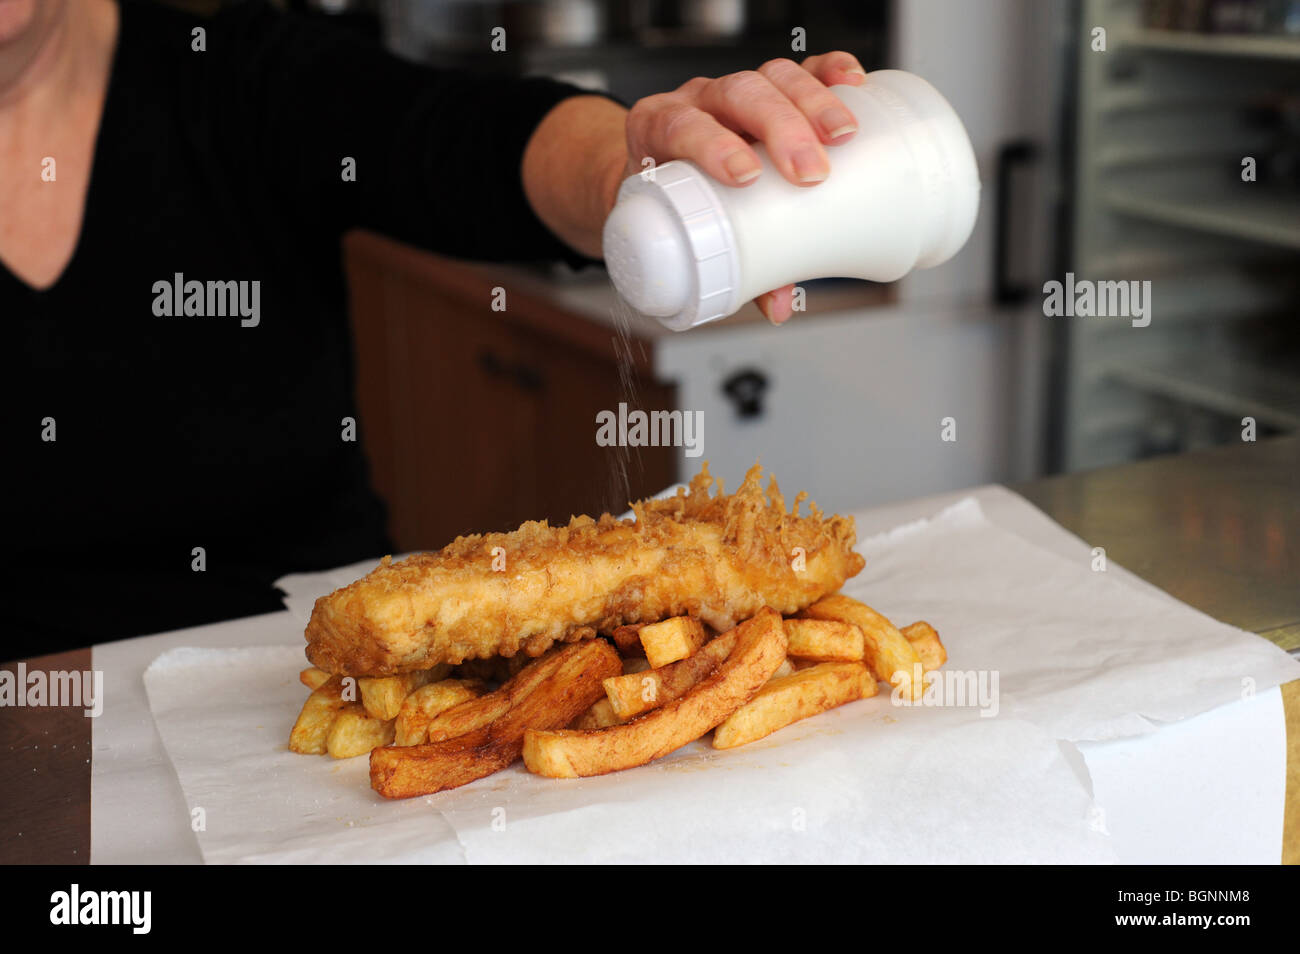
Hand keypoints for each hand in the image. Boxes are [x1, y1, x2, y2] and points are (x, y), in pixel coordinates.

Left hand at [621, 52, 867, 324]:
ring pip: (772, 77)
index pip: (682, 125)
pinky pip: (801, 67)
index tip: (745, 176)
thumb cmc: (673, 207)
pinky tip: (852, 81)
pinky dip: (827, 69)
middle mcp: (697, 102)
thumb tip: (780, 308)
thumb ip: (734, 271)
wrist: (661, 176)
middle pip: (739, 94)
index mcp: (658, 133)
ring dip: (811, 102)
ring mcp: (736, 90)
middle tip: (812, 171)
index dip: (713, 145)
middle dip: (780, 129)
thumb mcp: (687, 237)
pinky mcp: (772, 86)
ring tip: (844, 134)